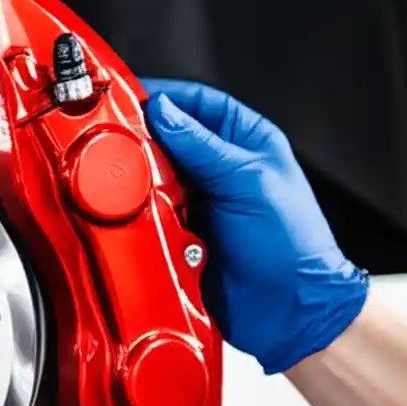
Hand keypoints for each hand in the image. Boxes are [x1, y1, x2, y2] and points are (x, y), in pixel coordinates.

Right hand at [141, 79, 369, 372]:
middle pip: (168, 138)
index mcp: (246, 141)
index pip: (198, 102)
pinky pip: (149, 211)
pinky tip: (133, 209)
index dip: (163, 96)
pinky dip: (139, 209)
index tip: (128, 97)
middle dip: (142, 138)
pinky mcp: (180, 231)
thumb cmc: (290, 245)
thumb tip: (163, 111)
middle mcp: (220, 167)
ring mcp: (198, 200)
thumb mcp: (247, 182)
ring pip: (154, 174)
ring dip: (140, 176)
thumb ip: (202, 146)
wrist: (287, 309)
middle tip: (116, 139)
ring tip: (125, 175)